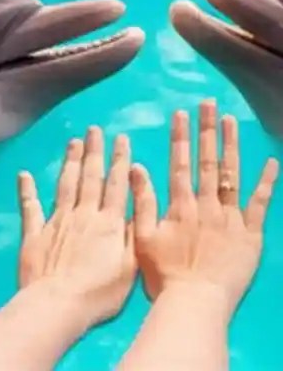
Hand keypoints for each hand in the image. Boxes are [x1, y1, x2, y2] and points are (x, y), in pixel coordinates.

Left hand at [17, 126, 136, 325]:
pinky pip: (29, 206)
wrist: (58, 303)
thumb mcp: (129, 266)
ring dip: (68, 162)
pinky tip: (24, 174)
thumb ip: (131, 234)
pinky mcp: (34, 232)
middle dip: (93, 151)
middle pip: (89, 177)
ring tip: (73, 142)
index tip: (121, 139)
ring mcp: (56, 221)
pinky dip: (27, 189)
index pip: (116, 185)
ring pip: (64, 185)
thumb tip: (135, 207)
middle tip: (94, 129)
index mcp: (108, 223)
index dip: (119, 161)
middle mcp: (82, 215)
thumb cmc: (99, 292)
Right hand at [131, 99, 278, 312]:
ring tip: (231, 120)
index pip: (179, 164)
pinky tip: (270, 161)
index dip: (180, 137)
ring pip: (233, 175)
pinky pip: (260, 204)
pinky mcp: (251, 234)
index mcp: (180, 206)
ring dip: (232, 146)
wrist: (196, 301)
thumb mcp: (143, 238)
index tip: (180, 113)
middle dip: (207, 131)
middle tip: (208, 104)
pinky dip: (265, 182)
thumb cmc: (165, 274)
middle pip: (208, 162)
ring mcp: (231, 218)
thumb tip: (136, 168)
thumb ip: (142, 201)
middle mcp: (207, 205)